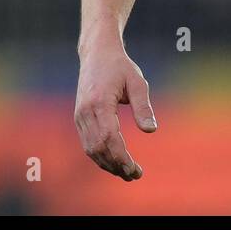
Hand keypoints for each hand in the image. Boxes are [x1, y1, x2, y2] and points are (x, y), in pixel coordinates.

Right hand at [74, 43, 156, 180]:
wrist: (97, 54)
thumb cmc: (120, 67)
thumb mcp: (137, 82)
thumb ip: (143, 107)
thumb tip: (151, 130)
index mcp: (99, 103)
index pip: (109, 138)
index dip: (121, 157)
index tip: (135, 169)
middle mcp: (85, 112)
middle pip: (98, 148)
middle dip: (116, 165)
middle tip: (135, 175)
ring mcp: (79, 116)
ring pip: (90, 149)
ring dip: (107, 164)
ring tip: (127, 173)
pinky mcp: (79, 118)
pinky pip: (87, 143)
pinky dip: (100, 156)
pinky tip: (114, 162)